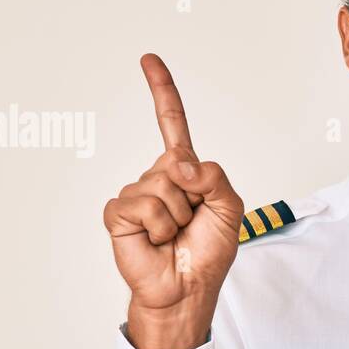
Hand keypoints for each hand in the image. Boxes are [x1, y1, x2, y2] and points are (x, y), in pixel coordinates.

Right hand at [102, 54, 243, 348]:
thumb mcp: (230, 210)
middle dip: (194, 196)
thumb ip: (215, 178)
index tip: (148, 59)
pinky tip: (156, 240)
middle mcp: (157, 178)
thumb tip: (180, 164)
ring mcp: (136, 194)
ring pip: (162, 186)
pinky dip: (158, 226)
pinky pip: (142, 204)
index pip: (172, 125)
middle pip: (177, 163)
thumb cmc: (207, 253)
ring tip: (175, 236)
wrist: (187, 289)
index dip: (161, 92)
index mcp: (184, 172)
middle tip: (191, 224)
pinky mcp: (119, 214)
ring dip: (178, 216)